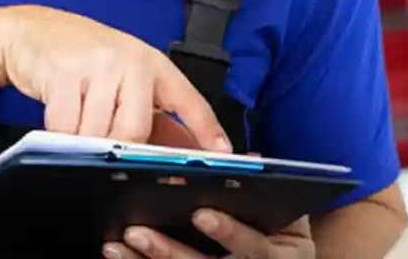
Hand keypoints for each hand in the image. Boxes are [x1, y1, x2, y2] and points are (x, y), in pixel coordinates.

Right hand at [0, 5, 230, 151]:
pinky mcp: (65, 72)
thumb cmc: (81, 57)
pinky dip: (60, 134)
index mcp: (152, 63)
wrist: (31, 30)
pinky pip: (66, 128)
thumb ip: (151, 114)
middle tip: (104, 144)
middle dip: (119, 148)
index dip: (207, 130)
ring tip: (77, 123)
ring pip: (100, 133)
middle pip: (136, 130)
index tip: (223, 154)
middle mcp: (130, 60)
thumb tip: (178, 152)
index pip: (188, 100)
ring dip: (85, 142)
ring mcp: (98, 64)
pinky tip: (59, 116)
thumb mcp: (123, 78)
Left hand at [104, 212, 312, 258]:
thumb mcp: (291, 219)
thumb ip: (270, 192)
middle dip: (169, 252)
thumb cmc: (284, 242)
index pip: (251, 246)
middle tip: (138, 232)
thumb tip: (250, 158)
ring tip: (116, 246)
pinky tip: (119, 256)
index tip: (200, 213)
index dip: (227, 230)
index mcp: (274, 255)